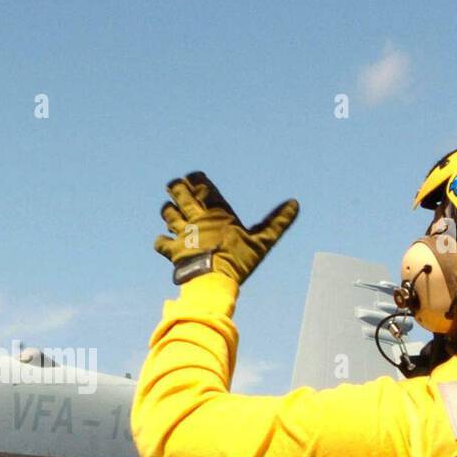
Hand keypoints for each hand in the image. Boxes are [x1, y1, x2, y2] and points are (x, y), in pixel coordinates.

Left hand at [154, 171, 298, 286]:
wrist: (213, 281)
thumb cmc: (238, 261)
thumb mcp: (262, 242)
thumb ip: (277, 222)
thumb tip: (295, 204)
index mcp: (218, 213)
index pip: (205, 188)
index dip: (197, 179)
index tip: (193, 176)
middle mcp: (197, 219)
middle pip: (182, 196)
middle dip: (177, 188)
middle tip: (174, 184)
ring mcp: (183, 234)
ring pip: (169, 215)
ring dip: (168, 211)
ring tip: (168, 208)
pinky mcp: (173, 251)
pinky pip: (161, 242)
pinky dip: (161, 241)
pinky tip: (163, 241)